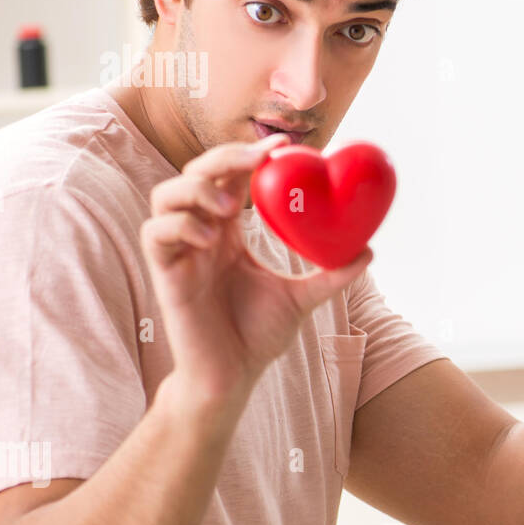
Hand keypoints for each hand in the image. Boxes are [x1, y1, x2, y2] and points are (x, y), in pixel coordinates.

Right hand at [140, 132, 373, 403]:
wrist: (230, 378)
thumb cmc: (256, 336)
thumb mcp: (302, 299)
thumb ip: (331, 275)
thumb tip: (369, 251)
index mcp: (229, 232)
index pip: (230, 177)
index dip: (249, 155)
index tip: (285, 146)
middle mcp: (200, 234)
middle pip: (195, 174)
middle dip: (223, 157)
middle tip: (259, 160)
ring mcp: (179, 253)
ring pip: (165, 195)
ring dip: (197, 190)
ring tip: (232, 208)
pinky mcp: (164, 274)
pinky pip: (155, 234)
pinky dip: (179, 225)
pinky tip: (209, 237)